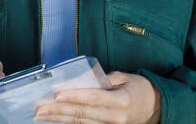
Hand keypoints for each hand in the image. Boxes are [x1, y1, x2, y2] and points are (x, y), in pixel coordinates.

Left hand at [34, 72, 160, 122]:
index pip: (93, 98)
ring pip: (81, 123)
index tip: (57, 94)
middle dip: (59, 111)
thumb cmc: (139, 89)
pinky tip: (55, 120)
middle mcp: (115, 117)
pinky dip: (68, 123)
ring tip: (41, 115)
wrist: (156, 108)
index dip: (74, 96)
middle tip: (39, 108)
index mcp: (121, 101)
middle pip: (82, 114)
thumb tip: (84, 78)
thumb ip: (106, 78)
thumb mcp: (126, 77)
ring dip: (59, 119)